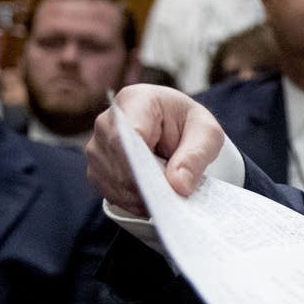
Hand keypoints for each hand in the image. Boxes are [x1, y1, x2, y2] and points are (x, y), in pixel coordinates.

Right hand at [86, 84, 225, 213]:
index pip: (127, 134)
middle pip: (118, 161)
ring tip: (167, 200)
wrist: (175, 130)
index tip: (164, 185)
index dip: (142, 163)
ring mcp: (97, 147)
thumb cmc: (189, 126)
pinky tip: (153, 203)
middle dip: (146, 185)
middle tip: (172, 200)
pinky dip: (133, 202)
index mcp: (135, 101)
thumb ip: (196, 156)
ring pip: (112, 181)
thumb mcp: (206, 134)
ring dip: (141, 197)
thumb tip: (178, 185)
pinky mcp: (97, 170)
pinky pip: (111, 192)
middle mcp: (107, 122)